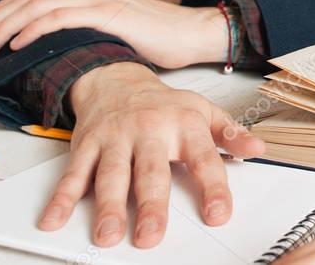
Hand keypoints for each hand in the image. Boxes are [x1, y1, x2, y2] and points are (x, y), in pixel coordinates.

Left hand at [0, 0, 227, 67]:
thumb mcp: (117, 19)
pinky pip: (59, 17)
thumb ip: (88, 11)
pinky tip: (18, 45)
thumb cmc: (159, 34)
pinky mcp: (106, 13)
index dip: (2, 11)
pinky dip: (32, 30)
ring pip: (36, 5)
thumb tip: (59, 2)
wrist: (191, 33)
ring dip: (4, 27)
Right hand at [37, 61, 265, 247]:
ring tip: (108, 234)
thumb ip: (230, 133)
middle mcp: (149, 130)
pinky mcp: (87, 145)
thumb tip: (258, 149)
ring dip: (108, 206)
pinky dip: (62, 197)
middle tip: (151, 235)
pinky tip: (56, 219)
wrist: (117, 79)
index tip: (219, 214)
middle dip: (151, 205)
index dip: (213, 187)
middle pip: (151, 171)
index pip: (203, 159)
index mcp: (183, 124)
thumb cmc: (164, 104)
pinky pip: (74, 173)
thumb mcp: (203, 112)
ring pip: (112, 174)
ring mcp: (116, 138)